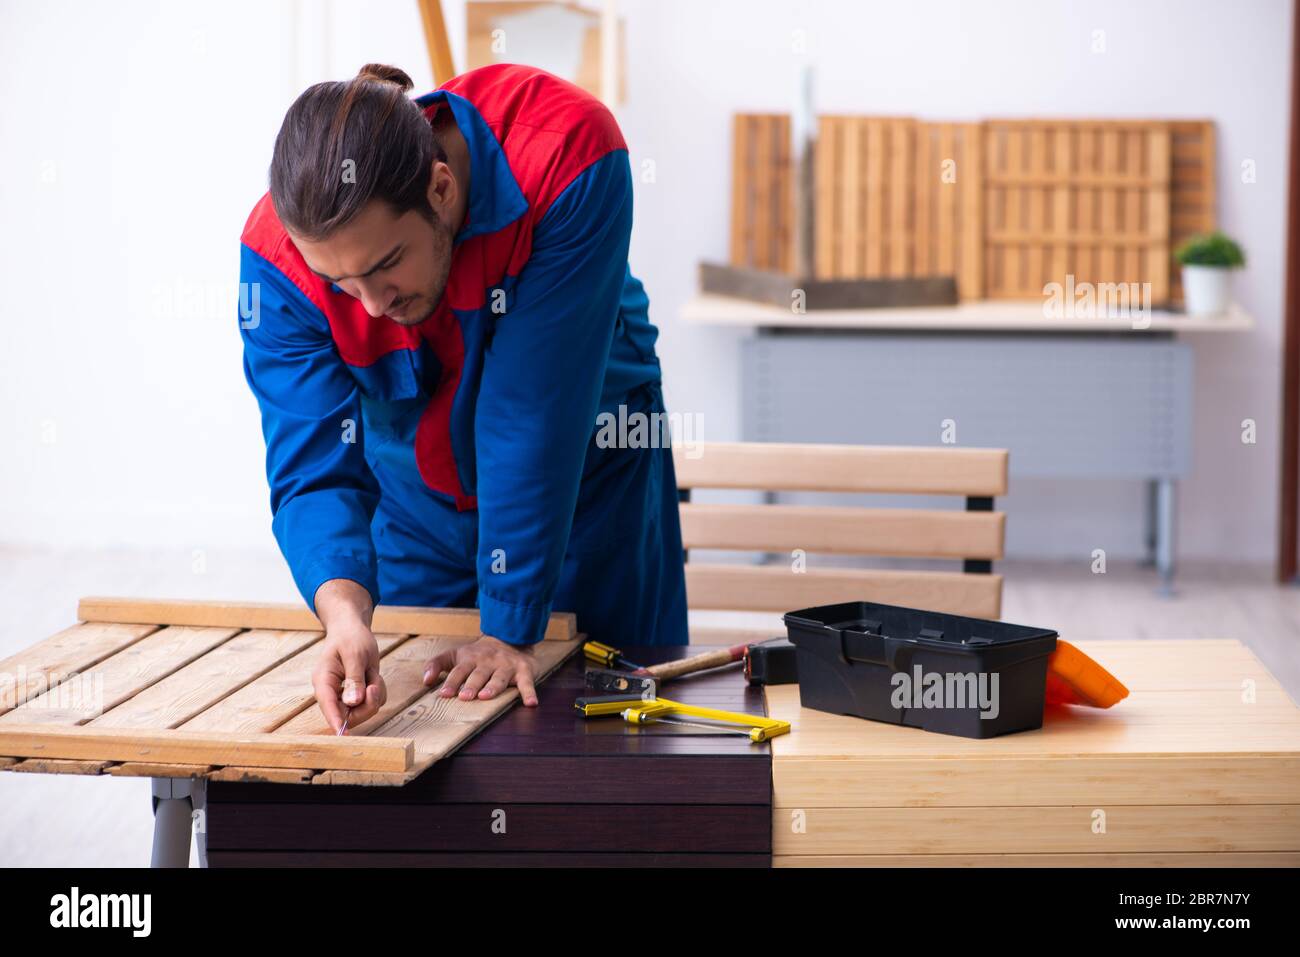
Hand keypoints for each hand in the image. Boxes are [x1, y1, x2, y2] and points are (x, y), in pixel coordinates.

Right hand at [310, 579, 386, 734]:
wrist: (352, 629)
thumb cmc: (351, 638)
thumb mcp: (355, 654)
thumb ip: (354, 678)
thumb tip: (352, 702)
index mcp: (323, 680)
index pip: (327, 705)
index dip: (335, 720)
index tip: (342, 735)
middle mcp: (331, 692)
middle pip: (348, 715)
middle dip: (367, 704)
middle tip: (375, 684)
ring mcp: (343, 695)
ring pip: (362, 711)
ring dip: (374, 694)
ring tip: (372, 673)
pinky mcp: (356, 695)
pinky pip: (372, 704)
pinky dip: (378, 691)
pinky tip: (373, 675)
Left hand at [422, 635, 538, 705]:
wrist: (509, 638)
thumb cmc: (478, 654)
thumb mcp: (455, 655)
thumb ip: (437, 664)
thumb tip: (425, 681)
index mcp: (470, 659)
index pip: (459, 671)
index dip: (452, 682)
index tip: (444, 694)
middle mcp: (488, 662)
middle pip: (478, 674)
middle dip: (472, 685)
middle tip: (465, 696)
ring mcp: (506, 666)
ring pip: (499, 678)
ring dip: (493, 687)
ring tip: (486, 697)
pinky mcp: (524, 670)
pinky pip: (527, 682)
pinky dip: (529, 692)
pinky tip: (531, 703)